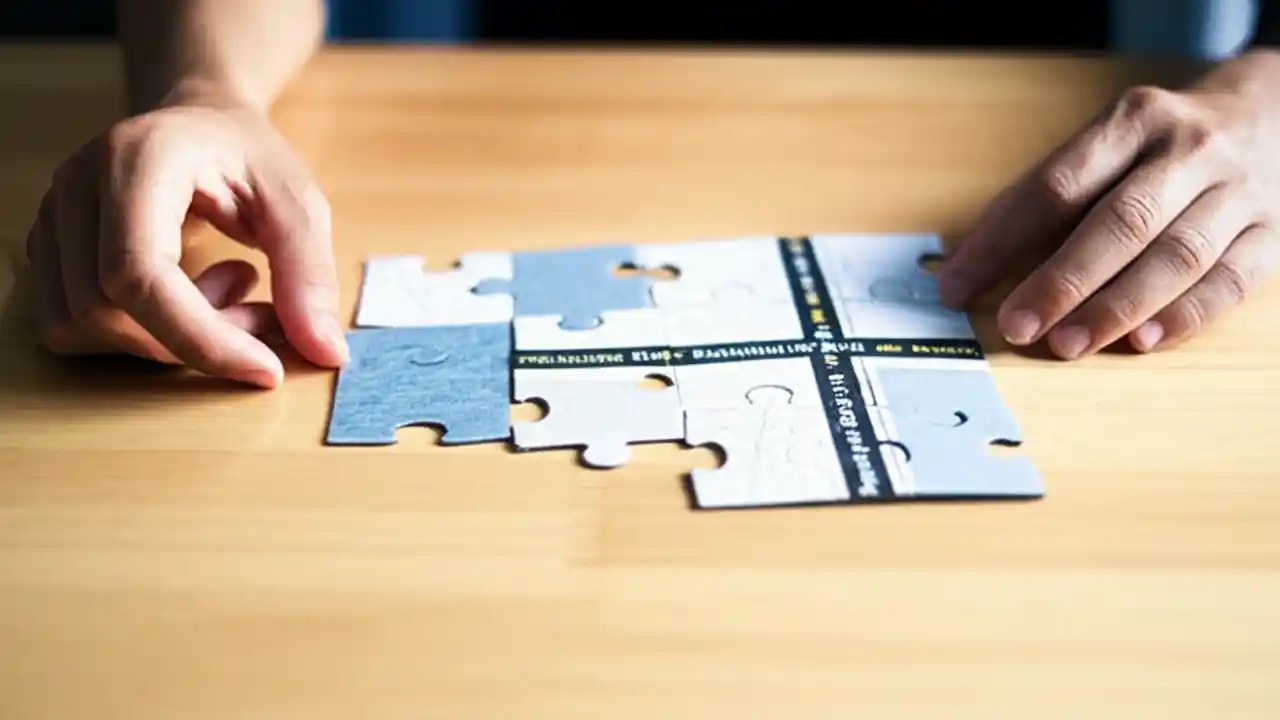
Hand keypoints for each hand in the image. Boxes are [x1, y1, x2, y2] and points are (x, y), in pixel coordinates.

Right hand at [25, 97, 346, 386]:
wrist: (199, 124)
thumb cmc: (246, 155)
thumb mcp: (298, 203)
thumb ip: (309, 274)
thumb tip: (324, 353)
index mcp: (135, 159)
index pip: (137, 273)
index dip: (199, 338)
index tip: (267, 370)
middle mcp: (75, 187)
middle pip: (108, 310)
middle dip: (196, 339)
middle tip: (265, 315)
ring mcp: (51, 220)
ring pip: (87, 327)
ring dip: (172, 340)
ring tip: (231, 294)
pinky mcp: (50, 252)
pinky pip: (78, 326)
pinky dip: (142, 336)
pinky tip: (191, 298)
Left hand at [940, 50, 1279, 358]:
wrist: (1272, 117)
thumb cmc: (1157, 149)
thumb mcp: (1101, 149)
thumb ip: (1035, 204)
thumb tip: (963, 269)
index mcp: (1132, 122)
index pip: (1056, 186)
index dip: (1001, 241)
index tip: (959, 286)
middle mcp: (1189, 151)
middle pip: (1123, 221)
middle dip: (1063, 280)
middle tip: (1018, 325)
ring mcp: (1237, 193)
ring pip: (1178, 255)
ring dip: (1118, 307)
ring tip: (1069, 343)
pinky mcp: (1271, 234)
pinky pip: (1230, 281)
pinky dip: (1184, 315)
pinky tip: (1142, 341)